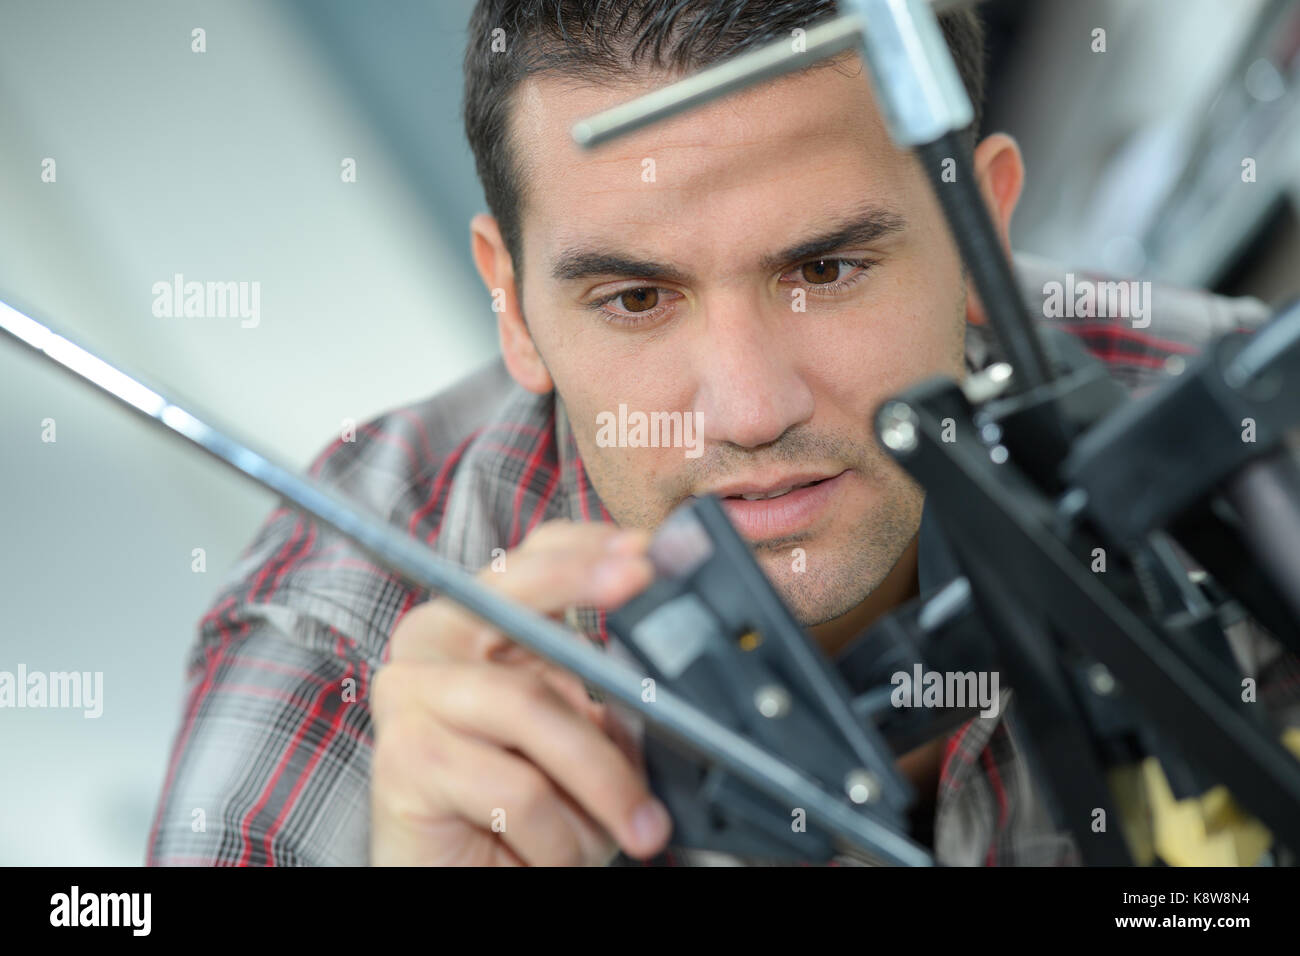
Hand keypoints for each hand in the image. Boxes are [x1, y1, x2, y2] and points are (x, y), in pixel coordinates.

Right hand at [370, 520, 673, 864]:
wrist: (456, 885)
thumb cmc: (520, 811)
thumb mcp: (577, 736)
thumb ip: (603, 693)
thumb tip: (662, 669)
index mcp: (476, 625)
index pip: (531, 558)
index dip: (589, 547)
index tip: (646, 550)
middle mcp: (432, 643)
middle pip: (516, 597)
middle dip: (585, 583)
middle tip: (643, 584)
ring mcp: (411, 695)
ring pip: (534, 707)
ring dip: (603, 780)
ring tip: (642, 828)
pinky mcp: (404, 759)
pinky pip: (517, 789)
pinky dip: (560, 834)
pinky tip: (563, 855)